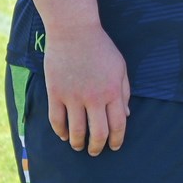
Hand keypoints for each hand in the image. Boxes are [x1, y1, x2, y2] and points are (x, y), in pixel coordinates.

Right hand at [44, 24, 130, 154]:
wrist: (74, 31)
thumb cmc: (101, 48)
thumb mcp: (120, 68)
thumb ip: (124, 92)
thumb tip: (127, 115)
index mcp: (113, 91)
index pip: (118, 124)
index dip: (117, 139)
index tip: (114, 146)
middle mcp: (94, 97)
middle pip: (97, 133)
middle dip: (98, 147)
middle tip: (96, 152)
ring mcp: (73, 96)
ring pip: (75, 131)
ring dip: (78, 143)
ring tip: (79, 146)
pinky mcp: (55, 93)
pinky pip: (57, 120)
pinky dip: (60, 132)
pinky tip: (63, 135)